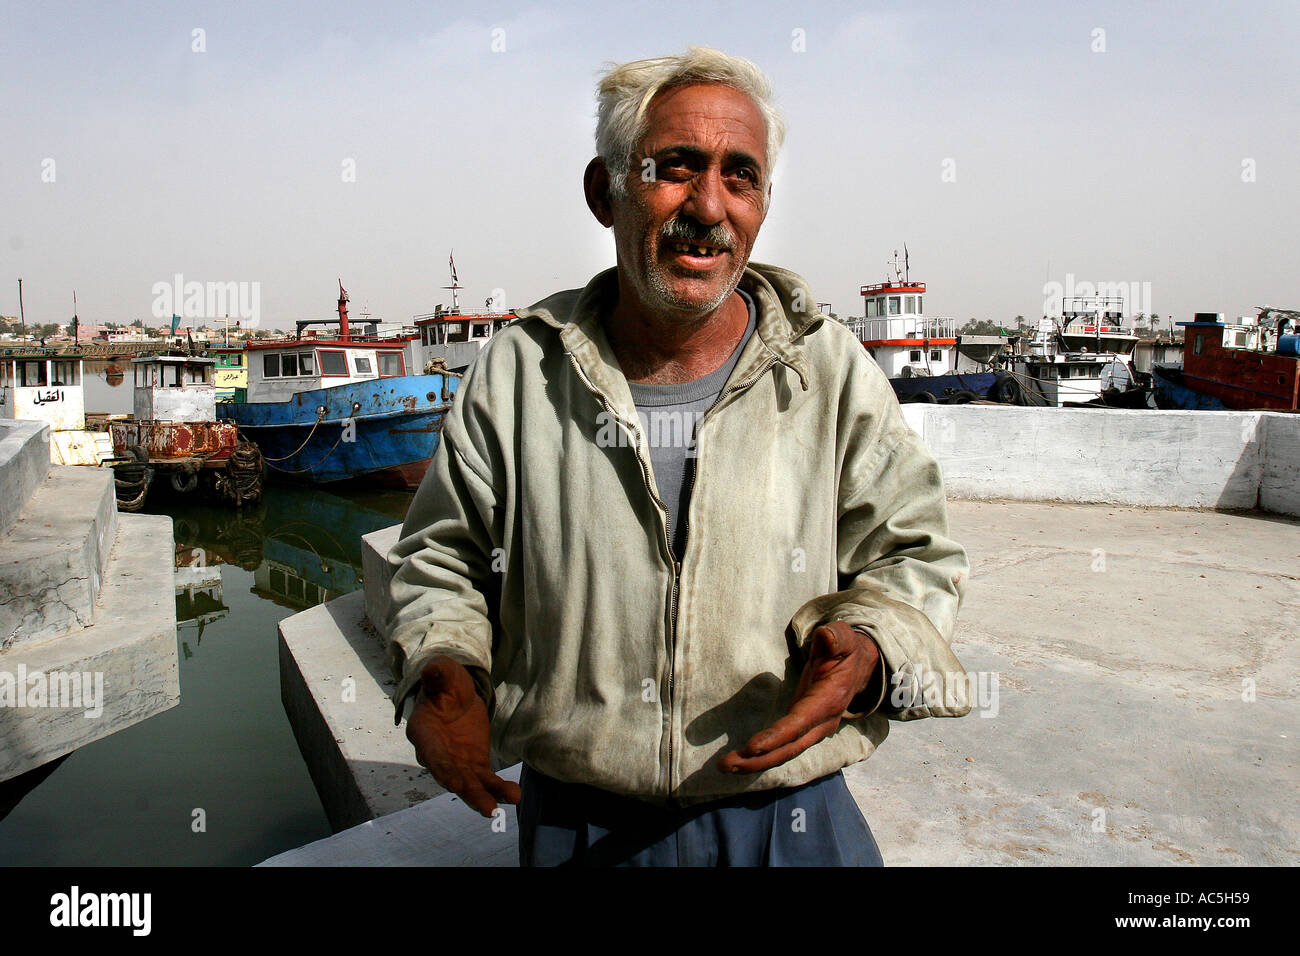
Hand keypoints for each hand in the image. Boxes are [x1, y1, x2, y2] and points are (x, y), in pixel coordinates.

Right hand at [405, 656, 520, 816]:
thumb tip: (432, 669)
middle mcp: (436, 755)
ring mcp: (456, 763)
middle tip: (487, 808)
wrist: (456, 694)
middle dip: (469, 792)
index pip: (430, 753)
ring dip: (486, 796)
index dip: (441, 767)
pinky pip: (486, 780)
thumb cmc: (445, 683)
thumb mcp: (443, 673)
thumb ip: (438, 673)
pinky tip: (513, 796)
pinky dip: (498, 789)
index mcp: (423, 732)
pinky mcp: (474, 764)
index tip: (451, 782)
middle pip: (451, 777)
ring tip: (507, 804)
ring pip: (470, 784)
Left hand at [717, 622, 879, 774]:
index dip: (776, 737)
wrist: (859, 666)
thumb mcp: (843, 637)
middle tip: (724, 765)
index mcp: (828, 701)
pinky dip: (761, 756)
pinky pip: (782, 747)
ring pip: (784, 752)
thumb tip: (826, 636)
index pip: (799, 723)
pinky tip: (740, 760)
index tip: (751, 748)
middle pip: (788, 748)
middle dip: (758, 760)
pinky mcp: (803, 729)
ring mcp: (812, 729)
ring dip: (755, 762)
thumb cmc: (845, 649)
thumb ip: (836, 637)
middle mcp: (821, 723)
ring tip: (725, 766)